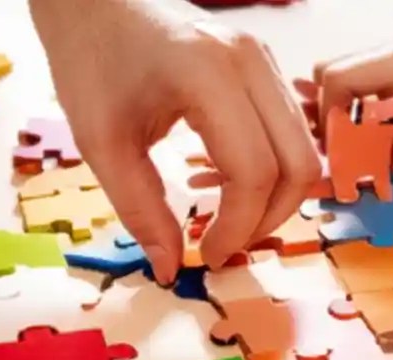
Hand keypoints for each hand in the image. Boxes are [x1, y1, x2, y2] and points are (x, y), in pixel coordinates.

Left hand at [30, 0, 320, 283]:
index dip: (238, 226)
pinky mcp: (265, 67)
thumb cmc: (88, 57)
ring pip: (304, 151)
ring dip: (276, 199)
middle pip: (299, 165)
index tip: (205, 255)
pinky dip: (274, 172)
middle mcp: (251, 62)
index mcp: (209, 73)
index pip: (255, 171)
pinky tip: (233, 188)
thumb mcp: (101, 142)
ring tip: (230, 222)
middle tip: (225, 245)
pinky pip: (291, 133)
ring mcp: (265, 60)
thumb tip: (170, 268)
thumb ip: (140, 209)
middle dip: (269, 219)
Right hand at [295, 30, 392, 160]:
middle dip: (331, 114)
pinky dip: (371, 112)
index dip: (330, 116)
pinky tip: (389, 136)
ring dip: (352, 115)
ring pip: (354, 81)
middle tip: (348, 152)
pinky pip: (376, 88)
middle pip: (334, 74)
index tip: (341, 150)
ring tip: (366, 151)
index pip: (340, 78)